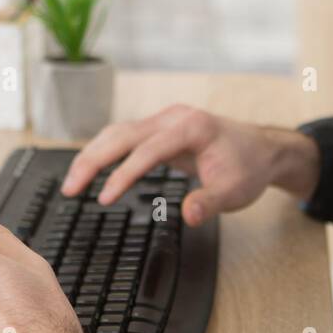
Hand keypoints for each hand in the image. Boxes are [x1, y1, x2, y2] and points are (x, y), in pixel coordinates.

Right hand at [60, 104, 320, 225]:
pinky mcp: (160, 128)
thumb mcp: (235, 192)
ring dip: (92, 155)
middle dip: (92, 160)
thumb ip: (209, 203)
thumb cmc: (248, 167)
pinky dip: (104, 151)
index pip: (148, 150)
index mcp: (191, 127)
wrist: (262, 149)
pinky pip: (125, 136)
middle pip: (122, 134)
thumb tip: (188, 215)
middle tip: (70, 188)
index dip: (123, 174)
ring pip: (118, 132)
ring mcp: (165, 120)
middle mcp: (173, 118)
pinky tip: (90, 167)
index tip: (104, 197)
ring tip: (72, 182)